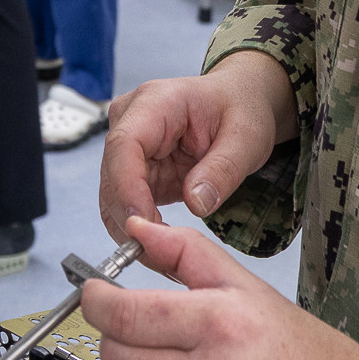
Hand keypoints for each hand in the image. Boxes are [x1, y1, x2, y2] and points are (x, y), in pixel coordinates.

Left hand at [82, 218, 358, 359]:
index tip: (96, 295)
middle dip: (117, 337)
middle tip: (140, 331)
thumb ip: (185, 252)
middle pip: (114, 356)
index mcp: (218, 328)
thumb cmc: (303, 357)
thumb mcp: (248, 288)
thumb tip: (137, 231)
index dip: (97, 301)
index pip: (122, 315)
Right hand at [100, 51, 296, 238]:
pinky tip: (162, 244)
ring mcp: (128, 146)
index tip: (143, 225)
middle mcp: (131, 121)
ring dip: (133, 229)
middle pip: (112, 176)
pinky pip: (125, 204)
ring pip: (113, 196)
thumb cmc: (240, 108)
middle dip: (131, 218)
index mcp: (156, 102)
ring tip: (165, 257)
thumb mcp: (246, 138)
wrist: (238, 102)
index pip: (124, 145)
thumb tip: (195, 203)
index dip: (127, 188)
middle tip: (160, 256)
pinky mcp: (134, 170)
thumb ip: (222, 170)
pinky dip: (140, 228)